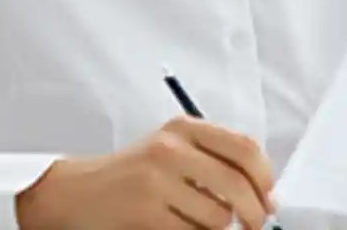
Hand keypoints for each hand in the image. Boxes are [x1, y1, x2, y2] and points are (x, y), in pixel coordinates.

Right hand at [15, 115, 275, 228]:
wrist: (78, 192)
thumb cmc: (131, 175)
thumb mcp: (170, 151)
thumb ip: (213, 160)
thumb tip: (265, 193)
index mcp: (182, 128)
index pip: (245, 147)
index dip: (266, 177)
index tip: (268, 196)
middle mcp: (170, 148)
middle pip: (239, 185)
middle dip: (255, 213)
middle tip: (255, 223)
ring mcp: (157, 180)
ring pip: (219, 218)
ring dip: (217, 228)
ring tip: (196, 221)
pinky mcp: (147, 212)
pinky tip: (178, 226)